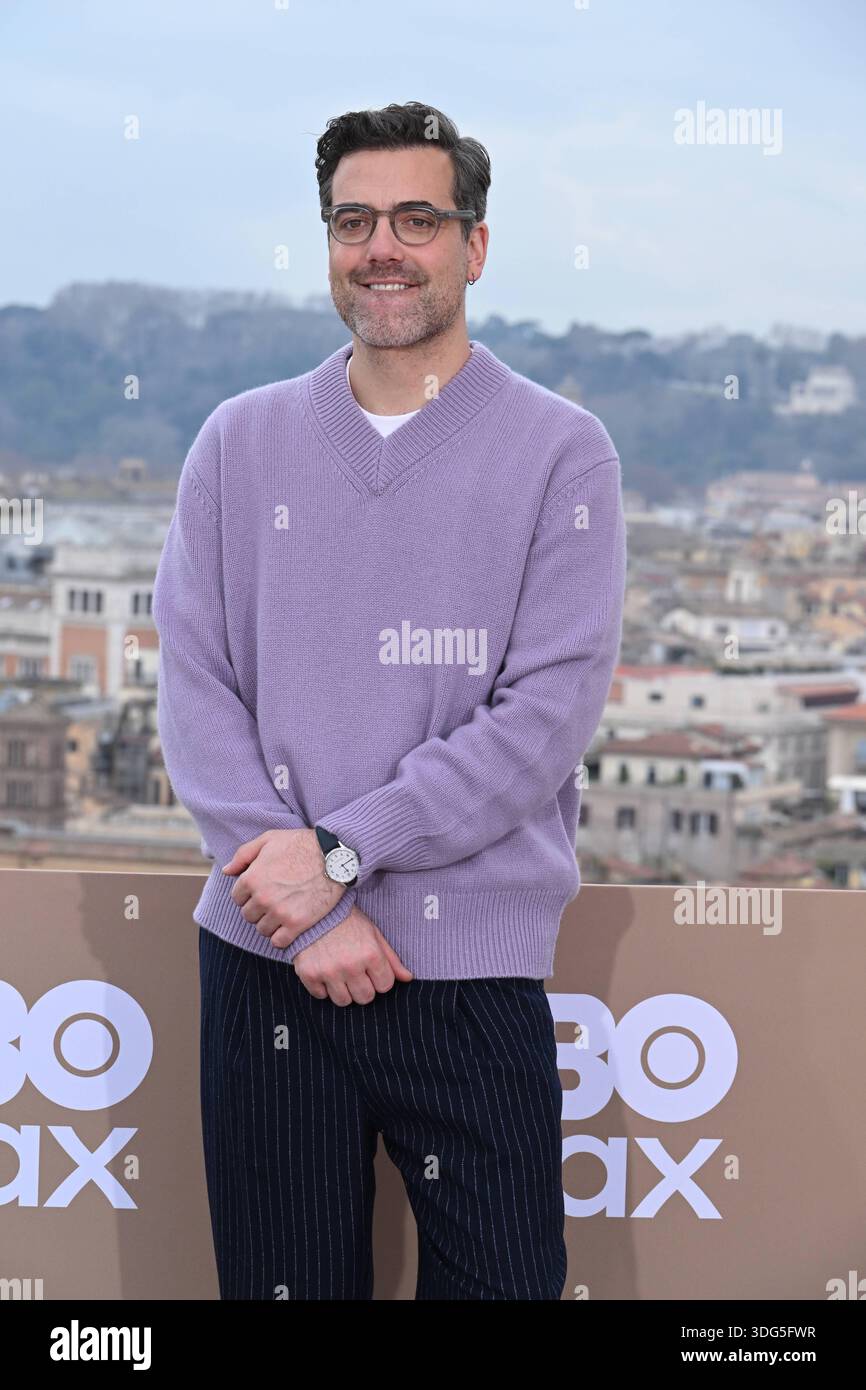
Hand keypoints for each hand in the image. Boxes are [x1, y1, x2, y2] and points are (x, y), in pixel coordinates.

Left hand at [222, 828, 342, 943]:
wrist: (335, 857)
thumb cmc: (302, 844)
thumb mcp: (270, 839)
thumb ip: (243, 854)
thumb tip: (227, 871)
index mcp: (252, 878)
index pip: (237, 898)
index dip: (249, 893)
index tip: (262, 890)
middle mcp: (262, 898)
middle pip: (249, 915)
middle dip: (258, 909)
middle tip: (274, 900)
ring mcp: (279, 913)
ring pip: (262, 929)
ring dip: (270, 923)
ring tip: (282, 912)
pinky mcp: (297, 924)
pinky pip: (279, 942)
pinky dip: (282, 937)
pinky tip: (289, 926)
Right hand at [292, 903, 413, 1004]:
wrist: (314, 910)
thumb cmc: (347, 921)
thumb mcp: (373, 934)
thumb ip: (391, 958)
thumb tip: (408, 978)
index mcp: (370, 954)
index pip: (385, 986)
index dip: (380, 978)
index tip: (372, 970)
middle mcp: (350, 965)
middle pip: (365, 997)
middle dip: (364, 988)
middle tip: (356, 973)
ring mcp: (328, 971)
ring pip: (343, 1001)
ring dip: (344, 991)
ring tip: (340, 974)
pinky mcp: (309, 974)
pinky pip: (321, 996)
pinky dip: (323, 988)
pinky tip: (324, 973)